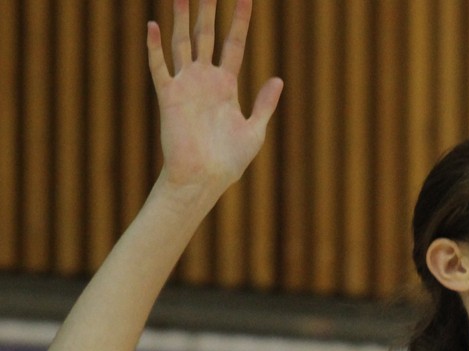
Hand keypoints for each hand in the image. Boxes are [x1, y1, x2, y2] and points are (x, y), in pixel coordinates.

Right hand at [146, 0, 281, 194]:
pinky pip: (159, 67)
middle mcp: (205, 79)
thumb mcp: (255, 130)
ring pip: (182, 43)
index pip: (234, 44)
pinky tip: (152, 25)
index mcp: (226, 85)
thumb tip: (277, 79)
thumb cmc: (230, 160)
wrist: (205, 178)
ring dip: (181, 19)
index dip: (239, 22)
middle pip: (207, 36)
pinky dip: (154, 47)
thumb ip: (264, 104)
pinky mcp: (168, 96)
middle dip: (208, 10)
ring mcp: (186, 85)